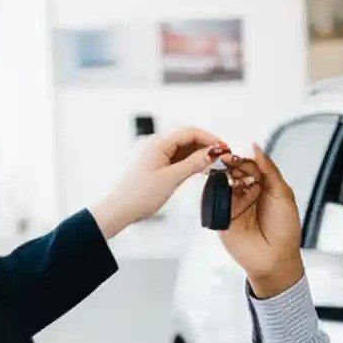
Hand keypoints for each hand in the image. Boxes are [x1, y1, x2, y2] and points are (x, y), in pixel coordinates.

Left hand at [91, 126, 227, 238]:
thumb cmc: (139, 195)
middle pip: (186, 137)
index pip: (190, 132)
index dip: (209, 138)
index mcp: (158, 143)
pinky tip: (197, 169)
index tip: (223, 149)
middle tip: (220, 157)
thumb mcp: (172, 178)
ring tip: (211, 165)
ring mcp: (154, 154)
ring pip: (182, 147)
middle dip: (205, 145)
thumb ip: (194, 163)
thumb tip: (212, 153)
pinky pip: (175, 157)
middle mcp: (155, 145)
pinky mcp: (154, 164)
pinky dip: (188, 161)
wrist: (119, 210)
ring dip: (197, 153)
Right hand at [217, 144, 304, 298]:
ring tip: (226, 173)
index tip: (240, 156)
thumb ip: (269, 170)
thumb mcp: (283, 195)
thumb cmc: (284, 230)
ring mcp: (233, 204)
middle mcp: (247, 193)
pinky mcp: (222, 216)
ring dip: (224, 175)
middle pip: (235, 172)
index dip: (245, 160)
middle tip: (229, 161)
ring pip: (224, 183)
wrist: (274, 258)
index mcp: (263, 187)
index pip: (251, 166)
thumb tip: (256, 148)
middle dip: (232, 165)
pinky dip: (216, 190)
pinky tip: (221, 187)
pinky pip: (215, 200)